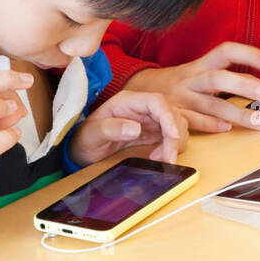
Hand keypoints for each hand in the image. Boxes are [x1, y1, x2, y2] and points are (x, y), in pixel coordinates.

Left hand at [68, 91, 188, 167]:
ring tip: (161, 159)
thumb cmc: (85, 139)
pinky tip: (159, 157)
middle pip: (171, 113)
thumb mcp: (92, 135)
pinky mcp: (152, 131)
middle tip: (167, 158)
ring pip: (176, 124)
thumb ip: (110, 129)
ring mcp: (148, 119)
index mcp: (127, 101)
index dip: (169, 117)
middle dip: (174, 136)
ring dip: (175, 142)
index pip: (157, 101)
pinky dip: (171, 147)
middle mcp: (141, 107)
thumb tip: (135, 128)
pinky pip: (171, 135)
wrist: (83, 150)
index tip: (173, 137)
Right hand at [125, 43, 259, 132]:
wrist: (138, 91)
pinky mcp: (172, 116)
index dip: (249, 55)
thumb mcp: (196, 71)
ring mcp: (182, 99)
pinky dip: (210, 125)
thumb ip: (221, 74)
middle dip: (245, 85)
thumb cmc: (178, 83)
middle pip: (218, 78)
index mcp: (199, 65)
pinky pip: (193, 121)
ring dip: (239, 114)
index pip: (225, 52)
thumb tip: (258, 82)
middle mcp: (191, 79)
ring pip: (211, 104)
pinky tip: (227, 129)